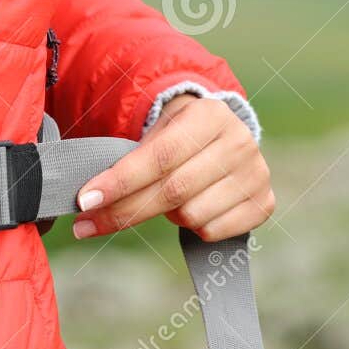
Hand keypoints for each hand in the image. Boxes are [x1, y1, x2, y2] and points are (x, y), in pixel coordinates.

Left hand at [72, 93, 273, 241]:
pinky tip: (194, 208)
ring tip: (169, 200)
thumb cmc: (179, 140)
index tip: (84, 200)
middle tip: (86, 224)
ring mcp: (256, 174)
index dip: (119, 182)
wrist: (223, 140)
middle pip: (171, 192)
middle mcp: (239, 142)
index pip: (157, 157)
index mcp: (209, 115)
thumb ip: (127, 162)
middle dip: (123, 211)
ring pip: (190, 216)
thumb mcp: (157, 134)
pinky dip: (194, 228)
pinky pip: (213, 232)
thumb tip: (87, 201)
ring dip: (167, 216)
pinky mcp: (264, 203)